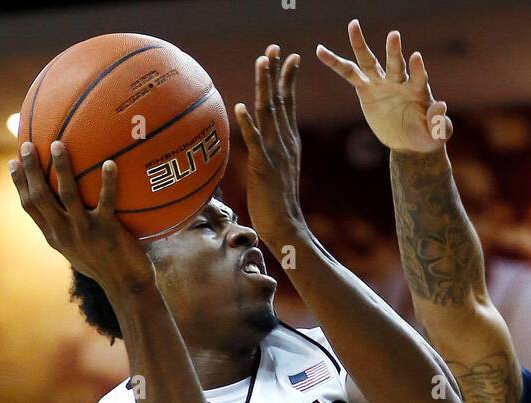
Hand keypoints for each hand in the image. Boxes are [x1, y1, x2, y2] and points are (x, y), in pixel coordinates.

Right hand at [10, 142, 154, 297]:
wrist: (128, 290)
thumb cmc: (107, 266)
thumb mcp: (80, 251)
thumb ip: (69, 230)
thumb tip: (65, 208)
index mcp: (56, 237)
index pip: (30, 207)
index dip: (19, 184)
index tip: (12, 162)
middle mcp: (66, 234)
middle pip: (40, 197)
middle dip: (31, 170)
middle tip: (27, 145)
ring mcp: (86, 233)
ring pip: (67, 195)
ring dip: (62, 168)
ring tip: (58, 145)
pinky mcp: (108, 232)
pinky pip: (107, 202)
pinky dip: (108, 182)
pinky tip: (110, 163)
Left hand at [235, 47, 304, 247]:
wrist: (286, 228)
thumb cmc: (278, 206)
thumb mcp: (276, 172)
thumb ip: (271, 153)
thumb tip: (263, 144)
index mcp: (289, 143)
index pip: (288, 105)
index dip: (287, 79)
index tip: (289, 57)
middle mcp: (285, 143)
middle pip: (280, 101)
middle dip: (277, 72)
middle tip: (274, 47)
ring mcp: (275, 154)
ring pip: (269, 113)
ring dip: (264, 86)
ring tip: (261, 62)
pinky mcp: (264, 167)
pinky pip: (255, 142)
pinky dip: (248, 124)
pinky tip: (241, 107)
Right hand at [317, 21, 450, 155]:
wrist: (410, 142)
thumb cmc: (427, 136)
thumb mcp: (436, 134)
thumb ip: (440, 122)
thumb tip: (442, 106)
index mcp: (418, 90)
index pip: (418, 76)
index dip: (417, 68)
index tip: (416, 57)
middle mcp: (399, 81)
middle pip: (395, 63)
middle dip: (394, 51)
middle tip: (394, 35)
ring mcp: (381, 83)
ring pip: (370, 61)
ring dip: (361, 44)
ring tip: (353, 25)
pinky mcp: (366, 89)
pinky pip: (349, 74)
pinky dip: (335, 63)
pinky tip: (320, 51)